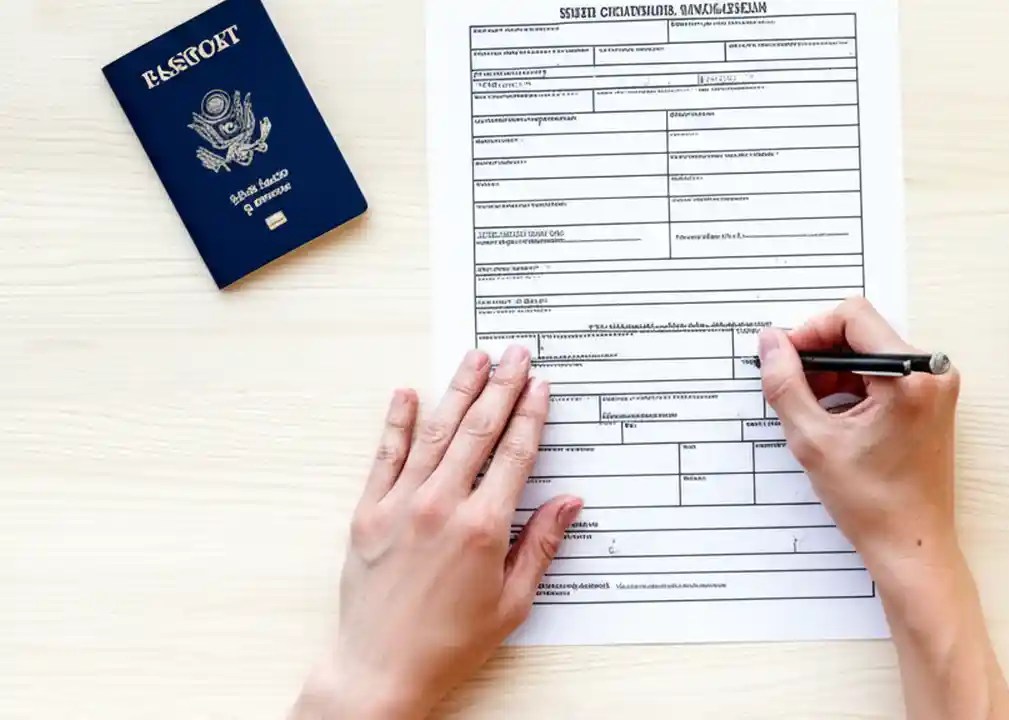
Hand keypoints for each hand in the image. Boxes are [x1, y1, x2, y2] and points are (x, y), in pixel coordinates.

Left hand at [292, 347, 580, 719]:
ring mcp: (401, 505)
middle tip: (514, 355)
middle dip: (501, 387)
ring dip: (457, 392)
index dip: (531, 415)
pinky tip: (407, 395)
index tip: (540, 387)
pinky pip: (385, 456)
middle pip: (478, 430)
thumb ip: (541, 545)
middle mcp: (441, 506)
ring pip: (435, 432)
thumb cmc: (449, 645)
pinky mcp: (368, 514)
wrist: (380, 670)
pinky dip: (396, 423)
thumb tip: (569, 503)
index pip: (515, 454)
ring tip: (473, 359)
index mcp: (483, 527)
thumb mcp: (512, 602)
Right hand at [760, 299, 1008, 718]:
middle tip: (789, 386)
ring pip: (869, 354)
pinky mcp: (930, 402)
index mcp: (911, 375)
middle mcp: (932, 372)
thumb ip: (786, 384)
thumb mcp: (813, 439)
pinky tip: (831, 419)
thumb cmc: (872, 503)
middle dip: (819, 355)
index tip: (785, 357)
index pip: (852, 316)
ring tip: (808, 410)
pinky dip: (852, 388)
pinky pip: (883, 375)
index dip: (810, 331)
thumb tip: (771, 344)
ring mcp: (934, 387)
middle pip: (861, 333)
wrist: (912, 545)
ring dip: (833, 373)